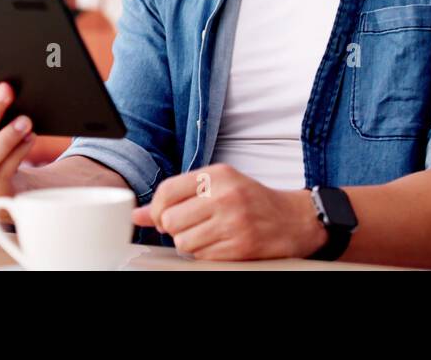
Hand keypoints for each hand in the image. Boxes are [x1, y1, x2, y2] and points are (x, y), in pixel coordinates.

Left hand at [131, 164, 326, 260]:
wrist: (293, 219)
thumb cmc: (251, 200)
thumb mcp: (218, 186)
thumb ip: (178, 196)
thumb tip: (136, 215)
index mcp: (217, 175)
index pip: (166, 191)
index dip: (156, 210)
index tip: (160, 218)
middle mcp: (224, 195)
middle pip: (170, 220)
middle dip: (174, 228)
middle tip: (190, 226)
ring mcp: (232, 221)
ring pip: (183, 242)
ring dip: (190, 243)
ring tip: (207, 234)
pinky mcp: (239, 246)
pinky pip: (201, 256)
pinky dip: (205, 253)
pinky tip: (219, 243)